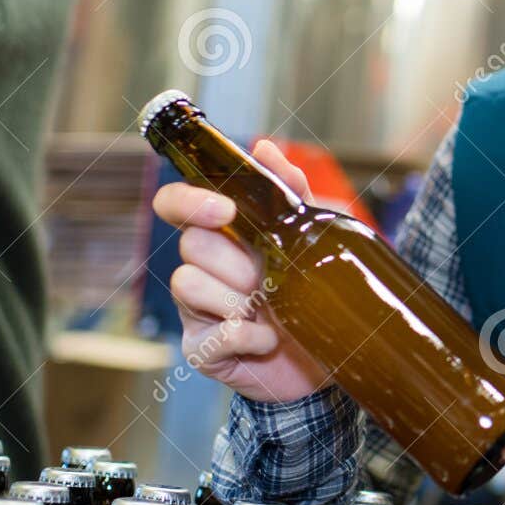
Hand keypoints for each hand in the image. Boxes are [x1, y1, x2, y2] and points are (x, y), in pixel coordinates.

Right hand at [151, 138, 329, 403]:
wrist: (329, 355)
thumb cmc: (313, 293)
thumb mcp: (312, 238)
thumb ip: (290, 194)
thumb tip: (264, 149)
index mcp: (222, 236)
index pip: (176, 205)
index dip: (188, 201)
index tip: (225, 210)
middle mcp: (203, 268)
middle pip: (192, 243)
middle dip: (237, 260)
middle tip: (269, 277)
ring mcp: (198, 310)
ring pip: (190, 284)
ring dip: (238, 298)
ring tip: (272, 310)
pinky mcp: (202, 349)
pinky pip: (211, 335)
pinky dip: (246, 336)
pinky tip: (269, 339)